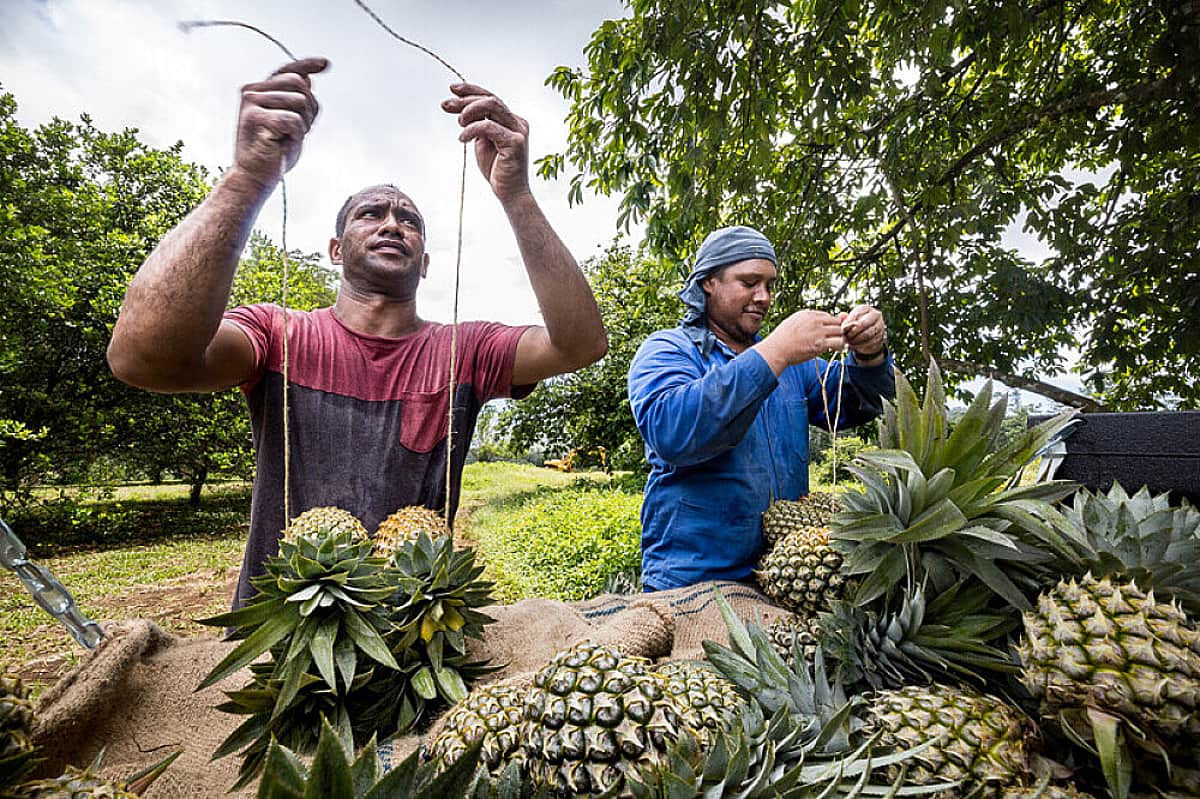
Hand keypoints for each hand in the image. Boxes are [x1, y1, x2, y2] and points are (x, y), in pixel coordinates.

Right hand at [233, 58, 327, 188]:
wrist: (255, 176)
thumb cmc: (273, 152)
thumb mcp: (290, 122)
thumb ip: (295, 100)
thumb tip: (306, 78)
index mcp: (259, 91)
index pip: (287, 71)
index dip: (308, 65)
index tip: (325, 64)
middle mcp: (252, 92)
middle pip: (299, 83)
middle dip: (308, 108)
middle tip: (297, 130)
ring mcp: (251, 104)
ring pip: (300, 101)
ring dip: (302, 123)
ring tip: (286, 137)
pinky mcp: (255, 118)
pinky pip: (293, 119)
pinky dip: (296, 134)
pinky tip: (282, 142)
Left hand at [441, 83, 529, 202]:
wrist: (509, 192)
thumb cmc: (496, 169)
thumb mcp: (482, 141)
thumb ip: (477, 124)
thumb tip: (461, 108)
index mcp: (510, 120)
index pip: (490, 98)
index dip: (471, 90)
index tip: (452, 90)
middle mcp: (517, 122)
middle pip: (490, 99)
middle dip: (465, 99)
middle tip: (446, 105)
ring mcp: (518, 131)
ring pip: (492, 106)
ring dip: (470, 110)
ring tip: (458, 123)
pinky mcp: (515, 142)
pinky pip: (489, 126)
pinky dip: (472, 129)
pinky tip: (462, 138)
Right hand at [756, 310, 845, 372]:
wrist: (776, 350)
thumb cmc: (781, 339)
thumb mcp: (792, 322)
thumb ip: (804, 320)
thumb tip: (813, 322)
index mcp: (808, 314)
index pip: (827, 316)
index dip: (830, 325)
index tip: (828, 332)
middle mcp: (815, 320)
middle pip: (836, 322)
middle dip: (837, 330)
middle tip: (835, 338)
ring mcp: (818, 332)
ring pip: (840, 331)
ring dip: (841, 337)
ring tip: (837, 344)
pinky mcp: (821, 344)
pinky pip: (839, 342)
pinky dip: (841, 345)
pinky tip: (837, 348)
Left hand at [841, 305, 886, 359]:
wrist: (865, 337)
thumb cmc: (854, 327)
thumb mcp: (847, 321)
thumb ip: (843, 318)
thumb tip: (842, 315)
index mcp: (865, 308)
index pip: (856, 314)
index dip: (848, 323)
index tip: (842, 330)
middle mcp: (875, 314)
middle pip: (862, 324)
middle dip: (852, 332)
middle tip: (845, 338)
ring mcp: (880, 325)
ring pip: (867, 334)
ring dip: (856, 340)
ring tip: (849, 343)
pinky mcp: (881, 336)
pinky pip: (871, 342)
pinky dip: (862, 345)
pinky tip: (855, 346)